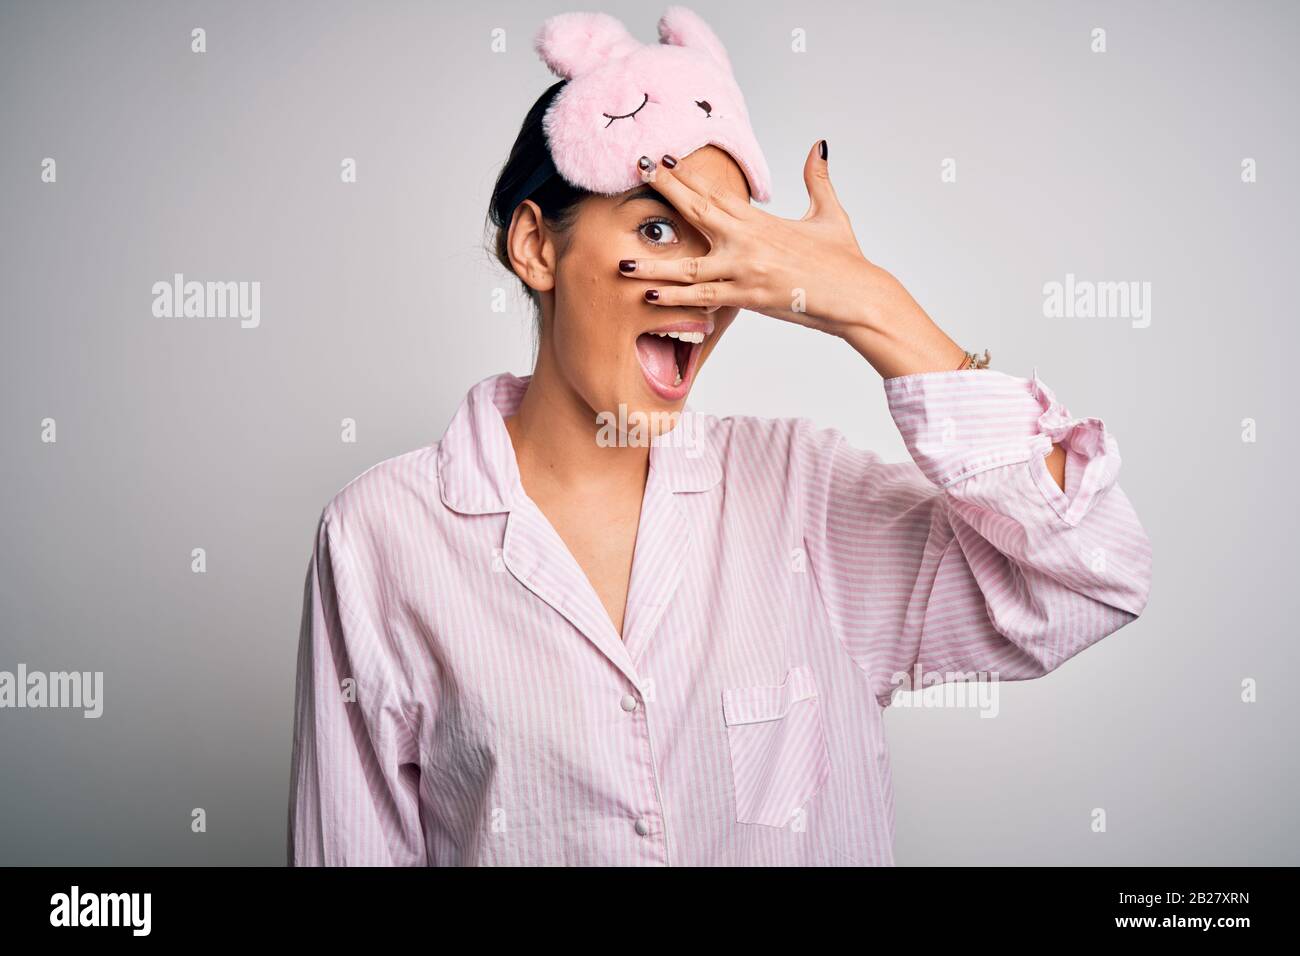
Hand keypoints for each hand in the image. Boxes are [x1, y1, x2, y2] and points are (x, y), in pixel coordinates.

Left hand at [621, 141, 967, 378]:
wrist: (859, 297)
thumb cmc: (845, 259)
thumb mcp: (830, 214)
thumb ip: (817, 180)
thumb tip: (819, 145)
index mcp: (761, 222)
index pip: (715, 192)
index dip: (685, 175)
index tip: (659, 160)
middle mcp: (747, 243)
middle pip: (696, 213)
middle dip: (664, 193)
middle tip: (633, 174)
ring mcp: (745, 273)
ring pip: (688, 268)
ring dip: (653, 265)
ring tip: (622, 262)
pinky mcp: (749, 299)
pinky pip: (704, 299)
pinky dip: (676, 298)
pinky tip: (651, 296)